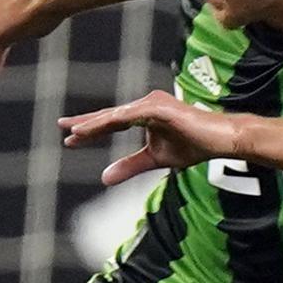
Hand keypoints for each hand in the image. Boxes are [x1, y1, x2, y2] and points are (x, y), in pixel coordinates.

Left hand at [58, 90, 241, 186]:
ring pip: (116, 115)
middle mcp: (146, 104)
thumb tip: (104, 178)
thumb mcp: (154, 160)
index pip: (111, 121)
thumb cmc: (193, 145)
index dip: (91, 130)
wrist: (221, 141)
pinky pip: (129, 116)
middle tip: (61, 126)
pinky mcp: (159, 108)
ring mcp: (152, 103)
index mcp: (143, 114)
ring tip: (73, 133)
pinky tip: (96, 129)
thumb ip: (130, 166)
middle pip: (109, 115)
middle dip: (85, 122)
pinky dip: (111, 122)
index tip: (70, 139)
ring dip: (95, 124)